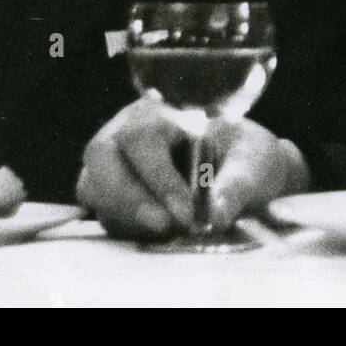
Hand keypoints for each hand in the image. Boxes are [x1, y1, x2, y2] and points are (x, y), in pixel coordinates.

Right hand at [75, 96, 311, 237]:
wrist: (244, 171)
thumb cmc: (245, 156)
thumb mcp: (252, 164)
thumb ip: (236, 187)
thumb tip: (216, 215)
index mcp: (161, 111)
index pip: (141, 137)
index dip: (157, 176)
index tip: (185, 211)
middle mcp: (126, 131)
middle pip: (101, 155)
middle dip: (128, 196)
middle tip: (166, 225)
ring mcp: (113, 164)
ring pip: (93, 185)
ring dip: (124, 214)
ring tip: (167, 231)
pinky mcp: (112, 196)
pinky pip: (104, 212)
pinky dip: (127, 228)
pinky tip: (159, 233)